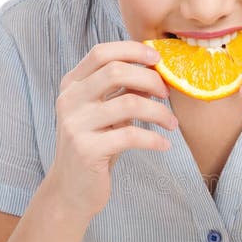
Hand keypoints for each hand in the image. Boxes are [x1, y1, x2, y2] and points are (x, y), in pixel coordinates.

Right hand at [48, 41, 177, 219]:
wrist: (70, 190)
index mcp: (72, 86)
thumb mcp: (106, 115)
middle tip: (167, 94)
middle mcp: (69, 101)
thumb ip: (122, 92)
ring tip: (171, 123)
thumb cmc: (94, 147)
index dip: (132, 50)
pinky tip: (164, 144)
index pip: (101, 53)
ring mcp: (75, 125)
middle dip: (150, 79)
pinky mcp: (87, 150)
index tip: (157, 59)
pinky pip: (131, 136)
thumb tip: (154, 71)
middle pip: (116, 71)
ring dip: (159, 112)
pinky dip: (154, 139)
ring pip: (129, 103)